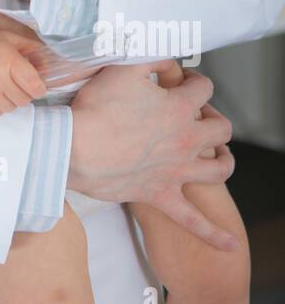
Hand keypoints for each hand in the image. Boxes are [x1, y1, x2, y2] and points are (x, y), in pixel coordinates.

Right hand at [0, 26, 47, 115]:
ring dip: (11, 99)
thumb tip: (48, 68)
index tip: (35, 82)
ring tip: (2, 86)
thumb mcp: (9, 39)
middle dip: (25, 92)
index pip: (36, 87)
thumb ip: (32, 50)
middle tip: (16, 82)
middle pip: (25, 100)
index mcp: (9, 62)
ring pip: (12, 108)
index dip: (39, 87)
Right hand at [68, 62, 237, 249]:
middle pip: (221, 128)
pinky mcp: (161, 195)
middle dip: (211, 116)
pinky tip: (230, 246)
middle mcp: (186, 141)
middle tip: (193, 113)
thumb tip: (166, 62)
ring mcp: (177, 172)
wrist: (73, 149)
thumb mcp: (123, 67)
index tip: (177, 80)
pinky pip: (193, 220)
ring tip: (218, 154)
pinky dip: (214, 234)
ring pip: (219, 169)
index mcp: (180, 108)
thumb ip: (150, 58)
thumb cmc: (95, 108)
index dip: (192, 80)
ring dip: (223, 159)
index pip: (203, 88)